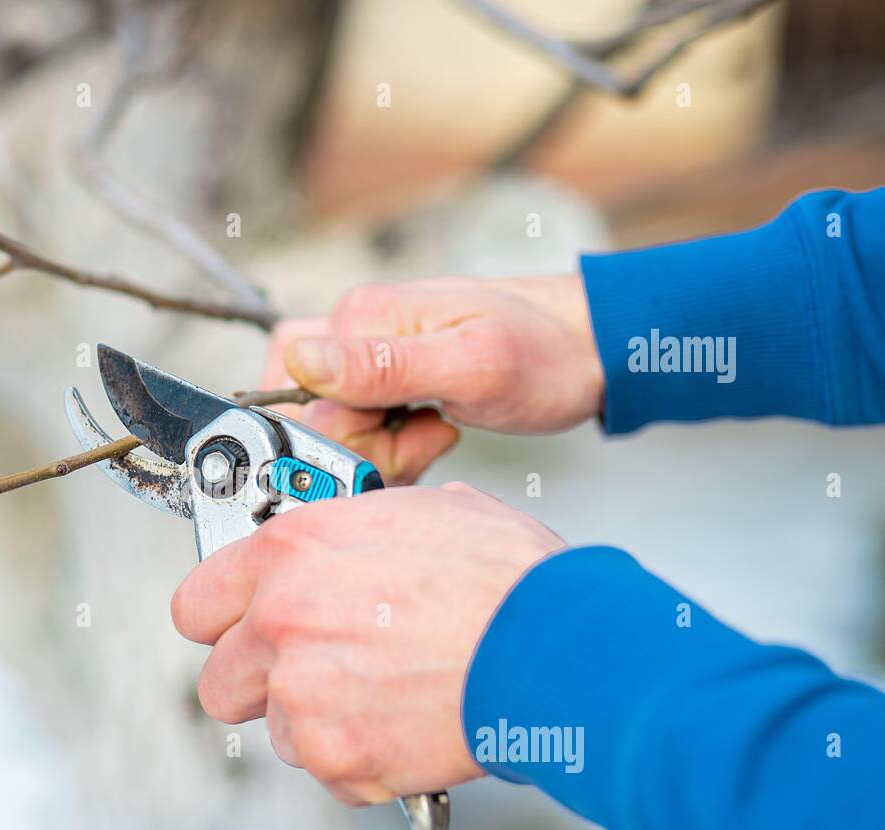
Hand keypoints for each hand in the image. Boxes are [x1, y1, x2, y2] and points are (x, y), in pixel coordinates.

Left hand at [171, 483, 564, 803]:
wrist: (554, 650)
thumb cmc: (507, 579)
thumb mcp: (421, 515)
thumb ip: (353, 537)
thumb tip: (348, 546)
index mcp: (292, 551)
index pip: (197, 603)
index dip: (223, 620)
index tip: (242, 629)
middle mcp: (280, 621)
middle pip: (219, 681)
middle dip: (260, 684)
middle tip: (315, 675)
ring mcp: (302, 695)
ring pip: (278, 730)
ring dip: (319, 722)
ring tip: (386, 697)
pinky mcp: (336, 758)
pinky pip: (328, 771)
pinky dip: (362, 760)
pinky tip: (408, 727)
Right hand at [259, 275, 602, 483]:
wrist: (587, 346)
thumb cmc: (545, 352)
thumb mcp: (472, 365)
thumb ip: (382, 365)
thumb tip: (301, 362)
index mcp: (358, 318)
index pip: (307, 407)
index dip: (356, 440)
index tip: (414, 431)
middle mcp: (348, 332)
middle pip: (318, 426)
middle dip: (375, 449)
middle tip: (434, 433)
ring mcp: (361, 355)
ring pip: (334, 435)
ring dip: (387, 452)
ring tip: (439, 431)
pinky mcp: (377, 378)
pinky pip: (354, 431)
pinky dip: (392, 449)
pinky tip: (432, 434)